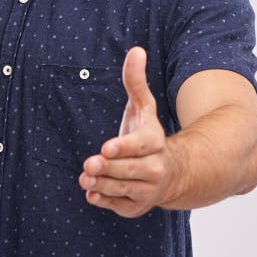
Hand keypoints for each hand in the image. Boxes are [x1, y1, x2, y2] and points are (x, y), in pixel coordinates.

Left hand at [78, 46, 178, 217]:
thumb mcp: (143, 107)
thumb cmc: (148, 134)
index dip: (123, 147)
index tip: (105, 148)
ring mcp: (147, 189)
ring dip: (102, 185)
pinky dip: (104, 201)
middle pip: (129, 169)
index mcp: (155, 142)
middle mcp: (155, 168)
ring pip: (122, 188)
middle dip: (108, 168)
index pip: (140, 145)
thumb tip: (136, 50)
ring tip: (85, 178)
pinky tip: (92, 194)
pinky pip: (119, 205)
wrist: (171, 172)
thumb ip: (135, 81)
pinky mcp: (137, 206)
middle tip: (89, 164)